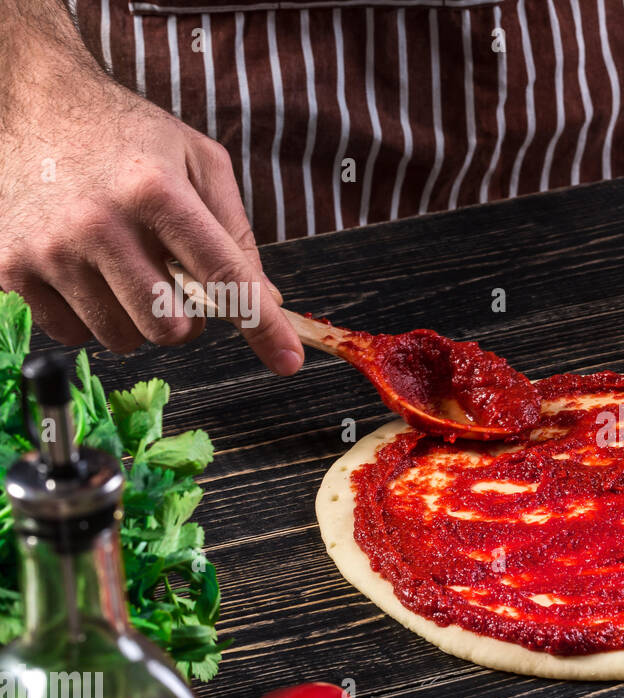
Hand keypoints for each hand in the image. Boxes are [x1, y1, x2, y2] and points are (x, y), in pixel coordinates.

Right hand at [0, 58, 302, 374]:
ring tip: (127, 271)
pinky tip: (87, 274)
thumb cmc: (124, 135)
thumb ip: (236, 231)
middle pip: (170, 327)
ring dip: (137, 318)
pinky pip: (71, 334)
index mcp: (155, 191)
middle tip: (173, 284)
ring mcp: (51, 250)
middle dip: (185, 319)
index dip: (262, 326)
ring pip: (123, 338)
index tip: (288, 360)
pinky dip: (90, 317)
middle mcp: (100, 223)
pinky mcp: (11, 269)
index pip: (224, 277)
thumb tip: (268, 298)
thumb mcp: (197, 161)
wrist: (31, 103)